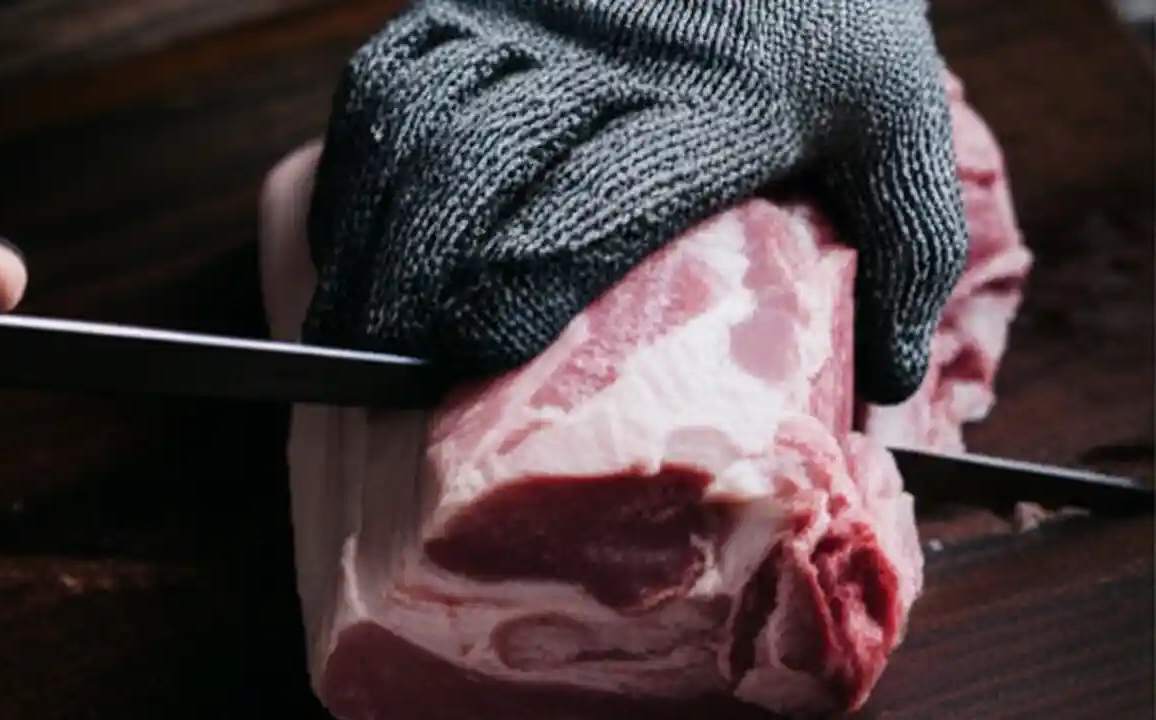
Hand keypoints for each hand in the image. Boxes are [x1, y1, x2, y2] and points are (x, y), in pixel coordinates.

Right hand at [302, 0, 967, 404]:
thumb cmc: (839, 23)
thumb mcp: (902, 131)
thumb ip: (906, 257)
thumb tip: (882, 392)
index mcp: (714, 110)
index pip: (588, 204)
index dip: (512, 287)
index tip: (472, 359)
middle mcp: (610, 59)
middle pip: (476, 168)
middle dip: (415, 281)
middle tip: (382, 367)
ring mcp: (532, 14)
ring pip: (418, 121)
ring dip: (371, 228)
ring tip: (350, 319)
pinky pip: (391, 69)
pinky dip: (357, 157)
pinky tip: (354, 227)